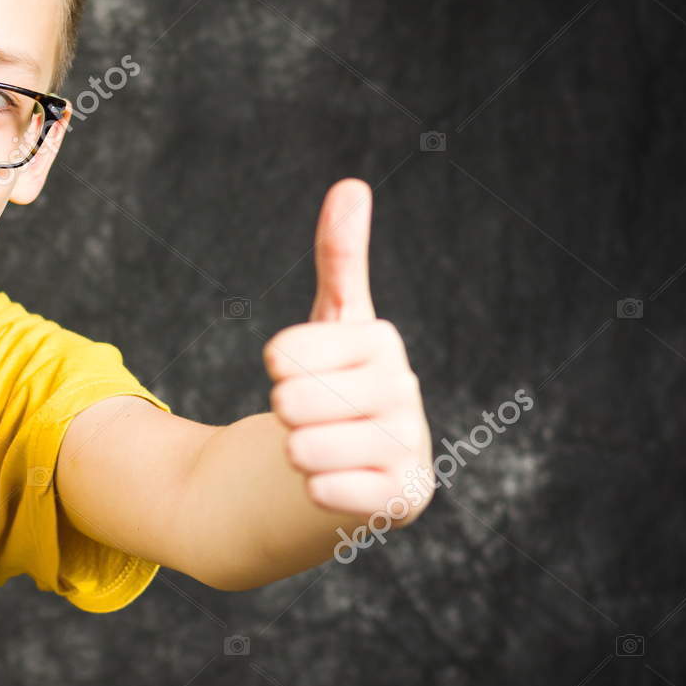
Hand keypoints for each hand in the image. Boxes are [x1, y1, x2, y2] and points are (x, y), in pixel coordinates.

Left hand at [262, 178, 432, 519]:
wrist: (350, 468)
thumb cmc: (336, 386)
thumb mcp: (333, 322)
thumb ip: (340, 257)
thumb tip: (352, 185)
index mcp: (382, 344)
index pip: (289, 352)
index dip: (278, 363)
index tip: (288, 369)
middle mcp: (403, 394)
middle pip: (294, 401)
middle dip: (284, 411)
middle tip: (303, 415)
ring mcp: (407, 448)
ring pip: (307, 449)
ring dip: (295, 451)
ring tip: (313, 449)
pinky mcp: (403, 500)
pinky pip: (332, 493)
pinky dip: (316, 489)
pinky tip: (324, 483)